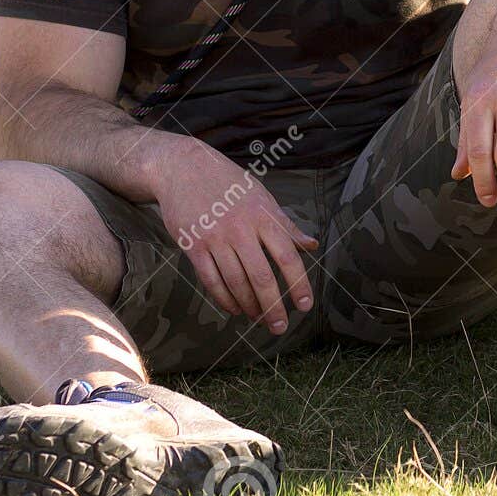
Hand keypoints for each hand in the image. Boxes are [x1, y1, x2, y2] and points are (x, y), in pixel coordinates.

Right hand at [153, 141, 317, 332]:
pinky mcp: (192, 246)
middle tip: (280, 326)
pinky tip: (235, 309)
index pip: (287, 256)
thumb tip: (312, 245)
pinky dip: (224, 299)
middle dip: (273, 306)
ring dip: (249, 306)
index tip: (305, 305)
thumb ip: (286, 226)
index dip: (298, 283)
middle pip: (261, 276)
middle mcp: (240, 229)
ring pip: (235, 282)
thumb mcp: (263, 198)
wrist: (184, 168)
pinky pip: (210, 280)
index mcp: (263, 216)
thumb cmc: (229, 184)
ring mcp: (214, 238)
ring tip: (259, 318)